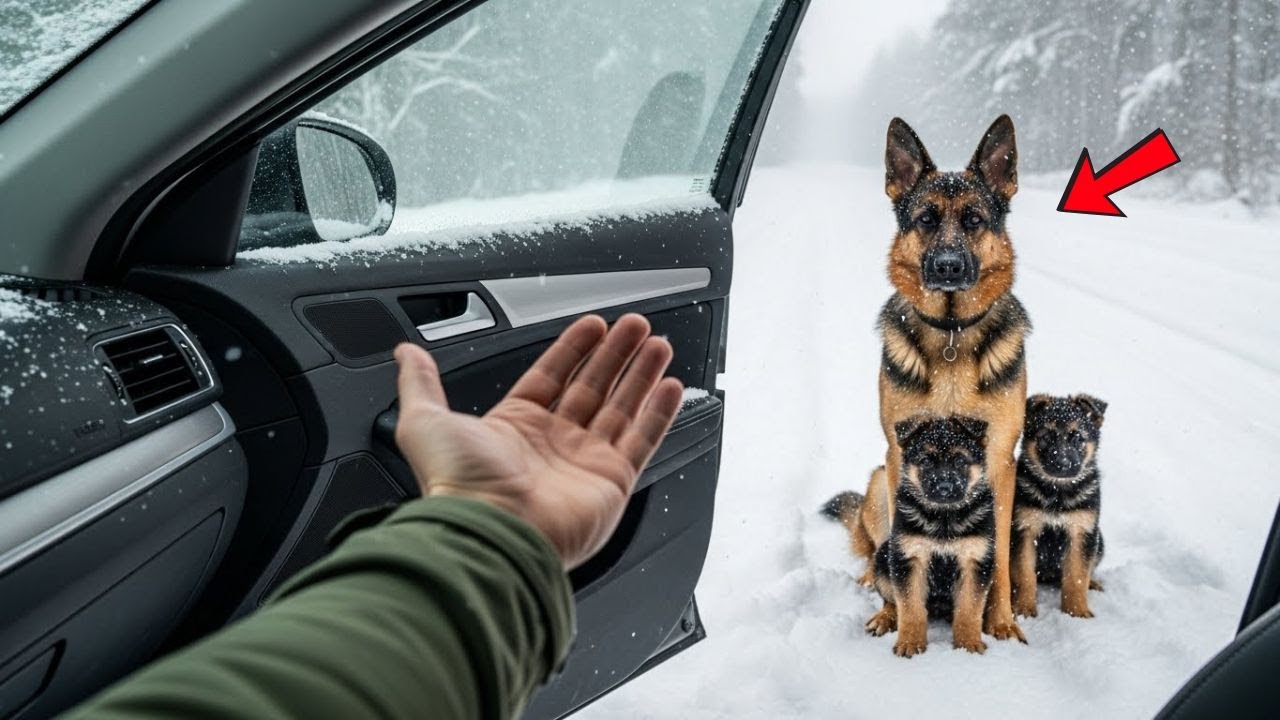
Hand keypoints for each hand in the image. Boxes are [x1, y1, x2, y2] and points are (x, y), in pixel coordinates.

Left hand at [393, 314, 684, 568]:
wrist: (492, 530)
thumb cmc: (459, 485)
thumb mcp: (424, 421)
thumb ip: (420, 382)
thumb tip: (406, 353)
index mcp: (513, 429)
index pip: (552, 377)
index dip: (574, 349)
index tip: (593, 325)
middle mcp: (552, 446)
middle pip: (592, 388)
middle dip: (615, 354)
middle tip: (634, 325)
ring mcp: (584, 464)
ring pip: (621, 408)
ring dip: (640, 375)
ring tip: (657, 343)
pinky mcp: (612, 482)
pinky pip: (643, 440)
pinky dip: (659, 412)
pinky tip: (669, 385)